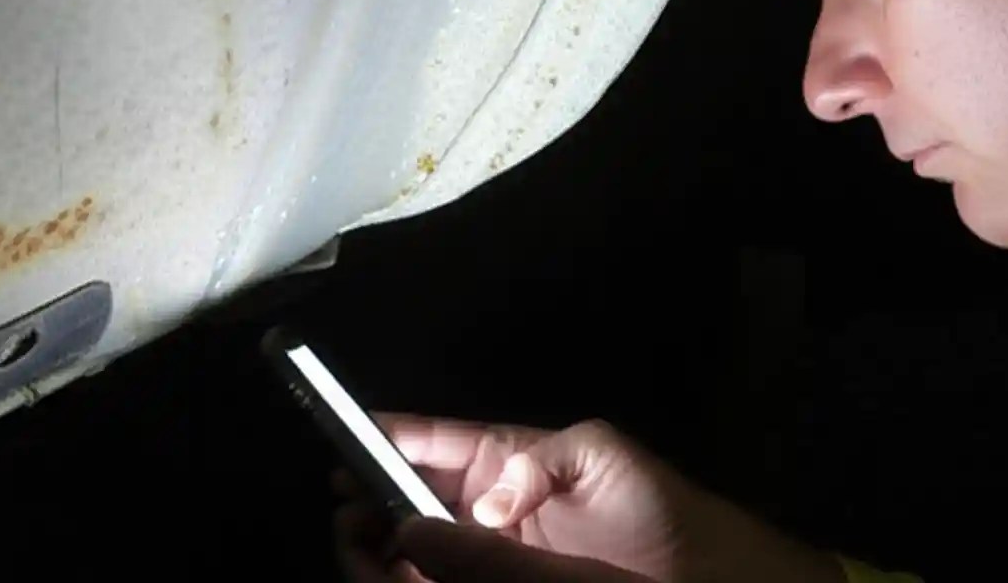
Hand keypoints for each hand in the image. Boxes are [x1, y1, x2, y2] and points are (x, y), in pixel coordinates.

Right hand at [334, 414, 844, 582]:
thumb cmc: (664, 515)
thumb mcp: (601, 459)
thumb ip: (532, 464)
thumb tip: (467, 506)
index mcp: (512, 465)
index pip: (436, 445)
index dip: (387, 438)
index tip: (343, 439)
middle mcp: (491, 514)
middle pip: (410, 503)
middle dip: (370, 502)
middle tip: (347, 511)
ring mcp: (493, 561)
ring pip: (413, 554)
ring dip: (376, 551)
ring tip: (357, 545)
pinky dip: (403, 581)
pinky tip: (386, 573)